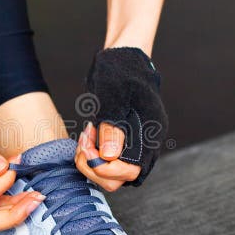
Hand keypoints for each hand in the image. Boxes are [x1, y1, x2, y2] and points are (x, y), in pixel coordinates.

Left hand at [78, 47, 168, 188]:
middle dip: (95, 168)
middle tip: (84, 144)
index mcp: (150, 133)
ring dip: (93, 163)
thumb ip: (112, 126)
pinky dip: (94, 156)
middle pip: (122, 179)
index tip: (89, 148)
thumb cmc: (119, 70)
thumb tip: (110, 156)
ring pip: (114, 174)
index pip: (131, 171)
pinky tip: (87, 137)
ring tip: (84, 139)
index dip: (105, 168)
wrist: (122, 55)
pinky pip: (109, 162)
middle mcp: (146, 143)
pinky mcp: (125, 141)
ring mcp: (136, 143)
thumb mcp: (113, 96)